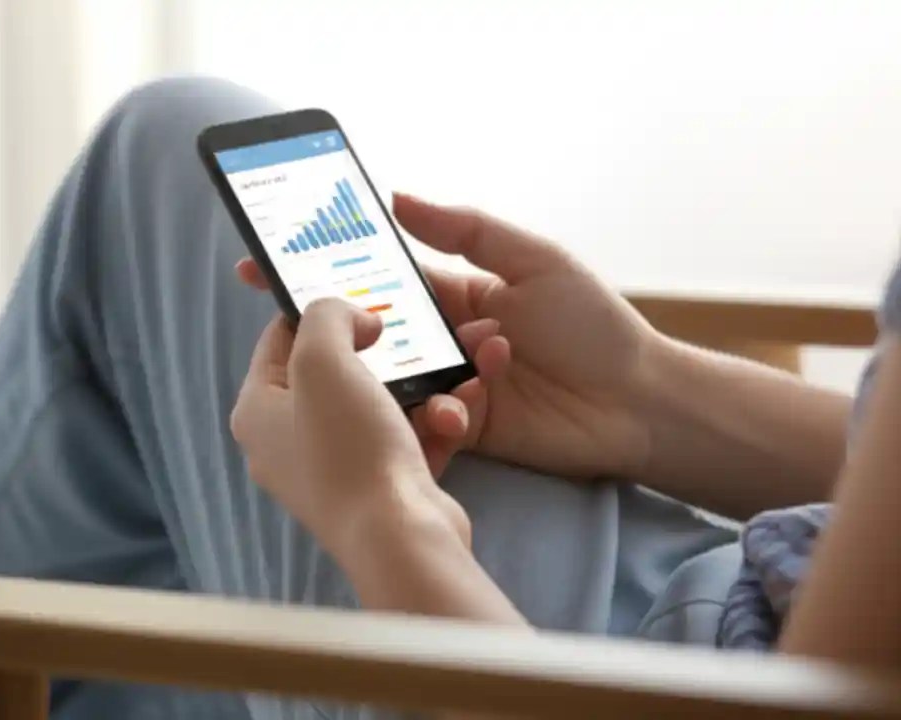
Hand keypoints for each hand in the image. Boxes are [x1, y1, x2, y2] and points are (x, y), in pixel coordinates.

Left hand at [230, 300, 473, 559]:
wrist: (400, 538)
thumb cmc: (350, 449)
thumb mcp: (323, 359)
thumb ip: (327, 317)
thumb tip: (356, 319)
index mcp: (257, 412)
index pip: (281, 339)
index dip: (323, 312)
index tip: (366, 300)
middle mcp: (288, 442)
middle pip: (339, 371)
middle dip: (389, 352)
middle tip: (418, 335)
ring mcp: (335, 469)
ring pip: (383, 404)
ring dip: (424, 389)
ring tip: (455, 383)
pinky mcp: (380, 488)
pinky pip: (409, 438)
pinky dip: (435, 425)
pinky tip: (455, 419)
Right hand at [240, 194, 661, 479]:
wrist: (638, 403)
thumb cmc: (594, 324)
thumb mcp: (533, 260)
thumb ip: (466, 230)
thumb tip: (396, 196)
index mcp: (454, 291)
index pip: (376, 274)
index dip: (324, 266)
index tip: (262, 258)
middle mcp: (442, 338)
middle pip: (374, 330)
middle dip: (340, 327)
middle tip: (307, 324)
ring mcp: (448, 385)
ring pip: (394, 379)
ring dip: (406, 372)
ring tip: (453, 360)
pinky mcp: (460, 428)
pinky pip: (427, 417)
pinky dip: (445, 408)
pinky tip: (477, 397)